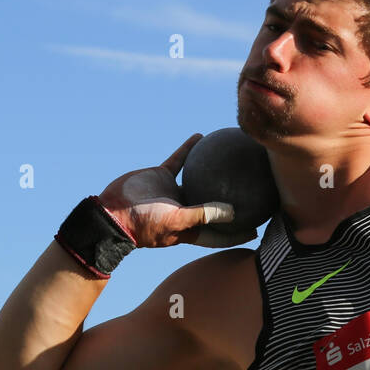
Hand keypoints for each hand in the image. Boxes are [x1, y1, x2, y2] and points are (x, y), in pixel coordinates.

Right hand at [97, 134, 257, 249]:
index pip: (219, 234)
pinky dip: (189, 149)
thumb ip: (203, 215)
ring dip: (214, 169)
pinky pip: (180, 160)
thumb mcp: (176, 221)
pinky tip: (202, 136)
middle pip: (214, 206)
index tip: (258, 228)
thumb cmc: (143, 223)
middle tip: (254, 188)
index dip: (238, 233)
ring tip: (233, 154)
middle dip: (232, 200)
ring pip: (200, 178)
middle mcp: (185, 210)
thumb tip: (234, 212)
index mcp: (190, 228)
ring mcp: (174, 192)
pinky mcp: (162, 176)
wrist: (111, 211)